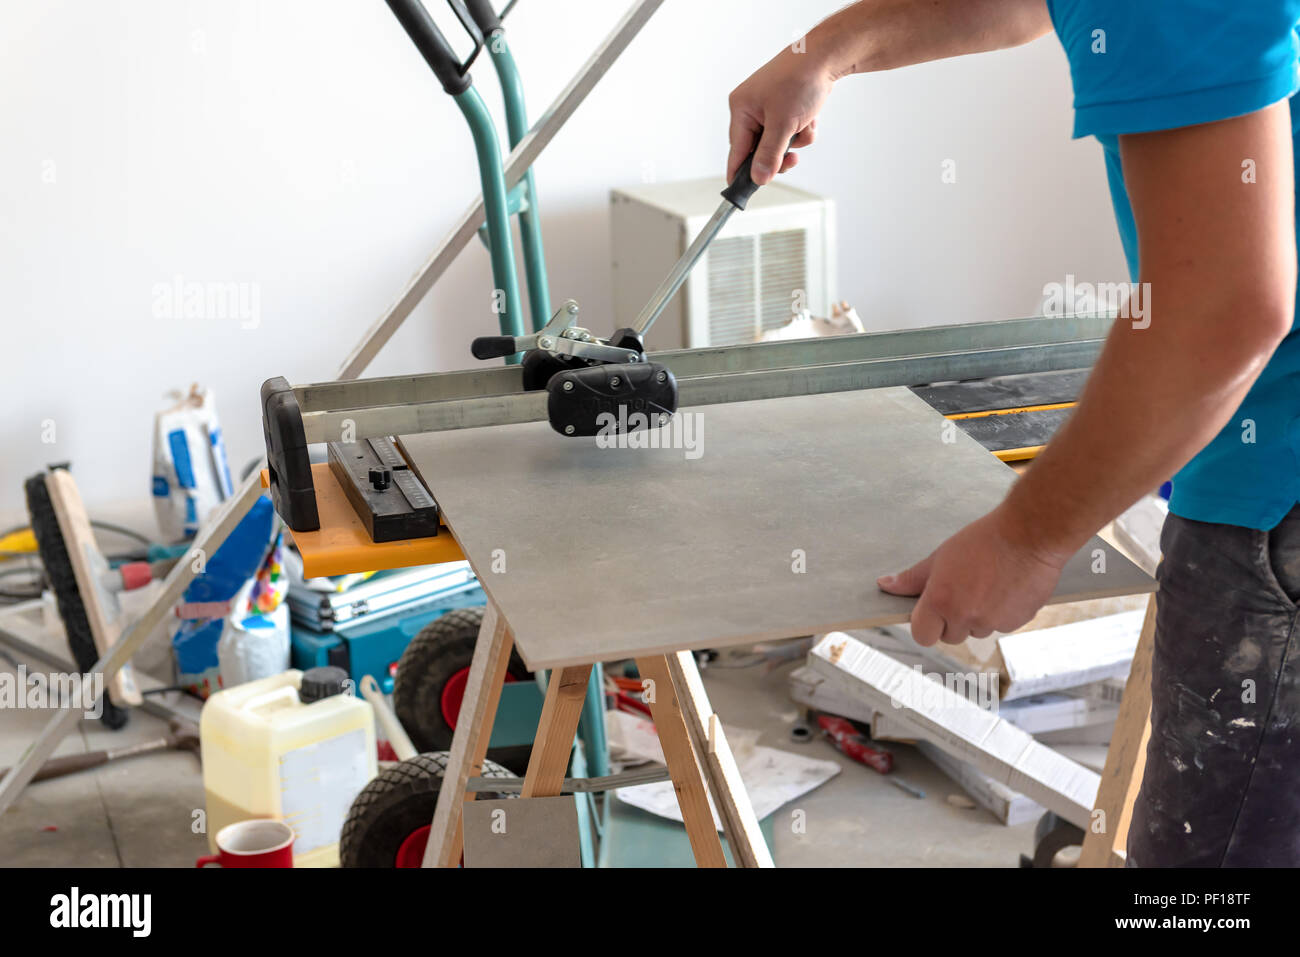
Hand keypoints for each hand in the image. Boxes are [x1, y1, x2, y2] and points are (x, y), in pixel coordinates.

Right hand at [727, 45, 832, 184]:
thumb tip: (758, 178)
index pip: (736, 151)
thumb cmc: (800, 80)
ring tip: (805, 127)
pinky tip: (810, 119)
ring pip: (777, 141)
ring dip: (795, 140)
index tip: (739, 193)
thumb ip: (769, 155)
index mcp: (741, 109)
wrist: (826, 56)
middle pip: (758, 149)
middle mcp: (750, 108)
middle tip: (793, 158)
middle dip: (780, 153)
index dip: (739, 173)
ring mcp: (767, 107)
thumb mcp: (783, 124)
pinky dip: (802, 130)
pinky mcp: (784, 106)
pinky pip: (790, 131)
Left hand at [876, 505, 1070, 646]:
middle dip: (952, 620)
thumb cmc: (984, 540)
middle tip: (962, 590)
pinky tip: (1005, 587)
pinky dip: (1001, 613)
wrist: (1030, 534)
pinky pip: (1002, 626)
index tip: (931, 613)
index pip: (922, 635)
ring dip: (978, 617)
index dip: (925, 626)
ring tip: (986, 584)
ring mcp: (994, 622)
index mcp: (941, 601)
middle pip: (950, 636)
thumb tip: (886, 585)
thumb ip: (913, 578)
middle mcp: (966, 617)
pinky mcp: (1018, 622)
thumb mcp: (941, 555)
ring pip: (977, 631)